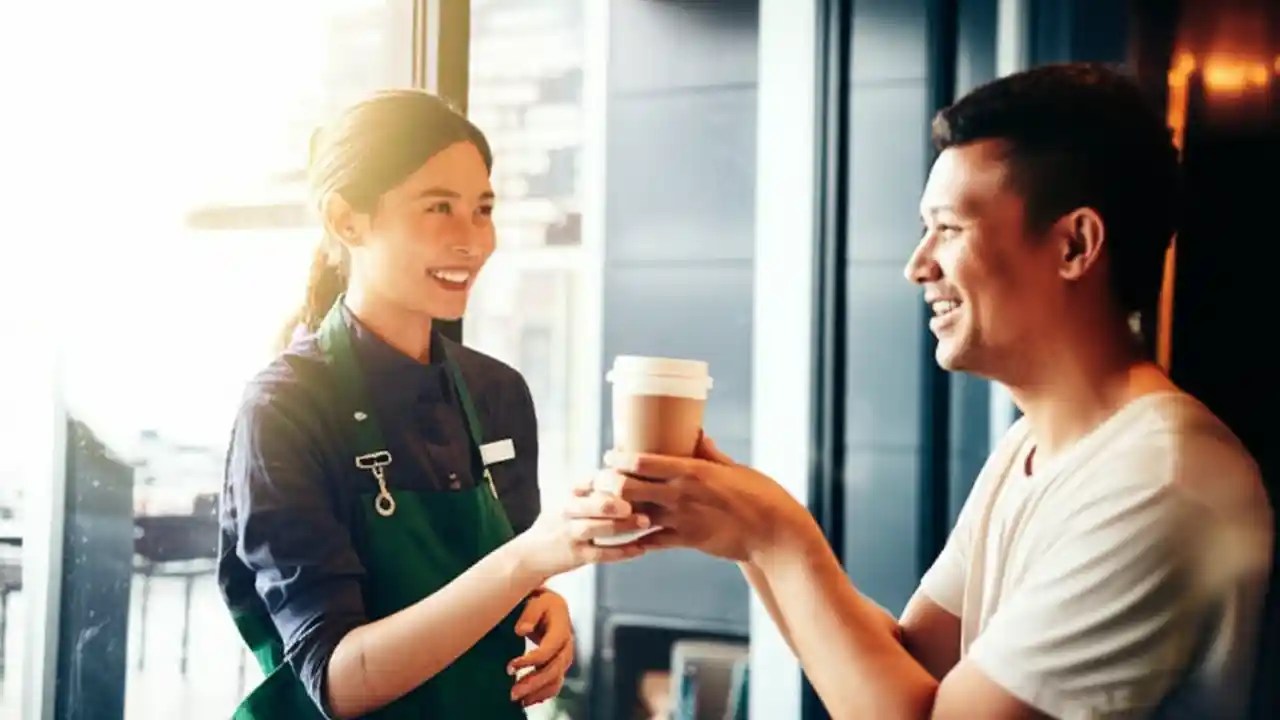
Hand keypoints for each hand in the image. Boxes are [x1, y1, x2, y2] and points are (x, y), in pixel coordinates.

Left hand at [508, 589, 573, 706]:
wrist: (549, 605)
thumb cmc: (540, 600)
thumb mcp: (536, 599)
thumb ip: (529, 613)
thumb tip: (521, 631)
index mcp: (562, 627)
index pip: (549, 649)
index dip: (531, 660)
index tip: (510, 666)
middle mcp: (567, 644)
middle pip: (553, 669)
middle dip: (533, 683)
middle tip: (512, 693)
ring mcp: (564, 656)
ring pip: (555, 679)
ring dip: (536, 692)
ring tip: (517, 700)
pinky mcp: (559, 664)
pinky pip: (555, 684)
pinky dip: (542, 694)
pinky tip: (527, 701)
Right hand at [511, 489, 651, 582]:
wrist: (529, 555)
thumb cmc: (556, 525)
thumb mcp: (567, 502)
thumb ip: (591, 490)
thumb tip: (622, 469)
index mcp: (568, 495)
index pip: (592, 480)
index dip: (614, 477)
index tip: (637, 475)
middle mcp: (567, 512)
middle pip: (595, 503)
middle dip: (620, 502)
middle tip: (642, 502)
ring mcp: (570, 535)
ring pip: (598, 528)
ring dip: (624, 525)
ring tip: (645, 522)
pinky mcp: (576, 556)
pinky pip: (601, 554)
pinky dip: (622, 552)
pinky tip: (640, 549)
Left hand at [598, 433, 812, 561]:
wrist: (773, 533)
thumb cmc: (759, 496)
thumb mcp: (734, 469)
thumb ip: (710, 454)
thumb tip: (697, 434)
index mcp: (692, 470)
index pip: (642, 461)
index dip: (619, 458)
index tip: (609, 456)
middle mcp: (681, 494)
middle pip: (629, 488)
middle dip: (610, 485)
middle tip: (600, 482)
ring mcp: (681, 520)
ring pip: (635, 516)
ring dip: (616, 513)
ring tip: (603, 508)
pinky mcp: (687, 541)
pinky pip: (652, 541)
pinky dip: (636, 538)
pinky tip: (625, 536)